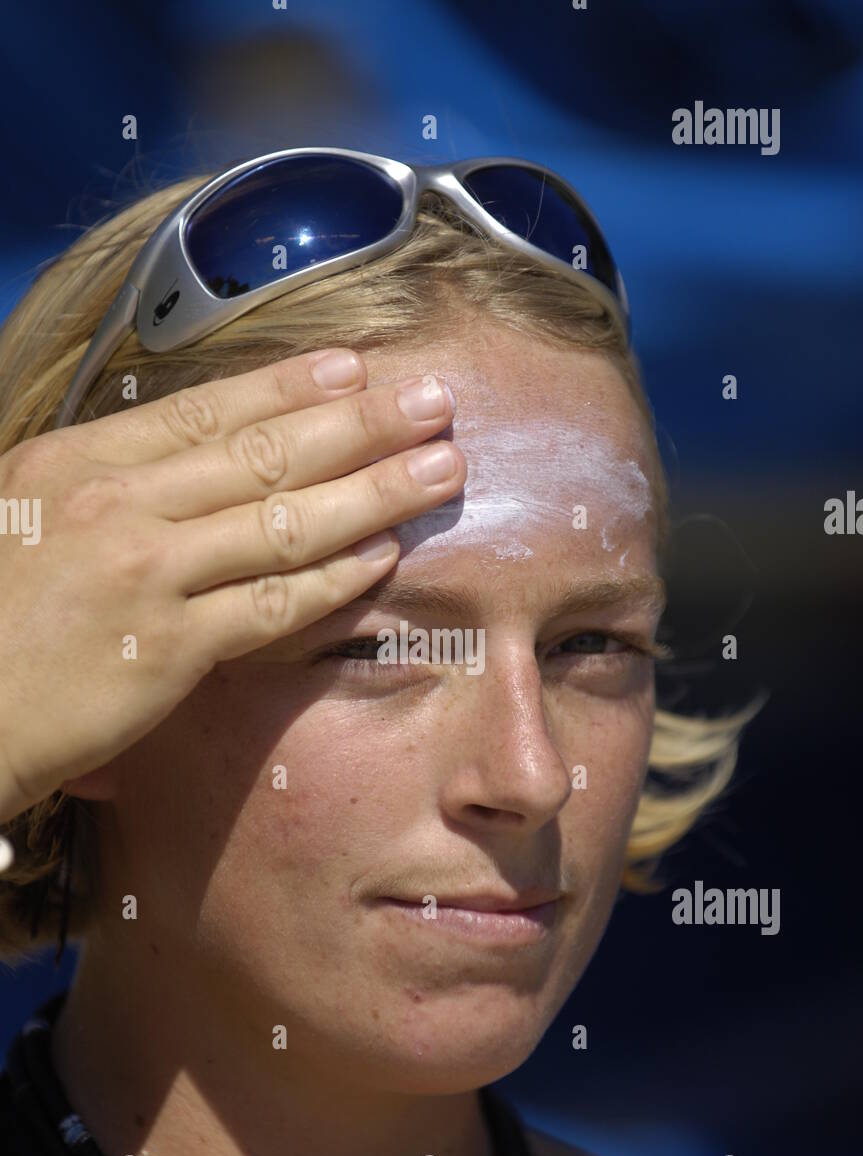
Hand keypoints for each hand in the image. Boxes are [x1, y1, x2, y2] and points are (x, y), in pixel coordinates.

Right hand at [0, 349, 463, 820]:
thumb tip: (195, 463)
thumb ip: (112, 484)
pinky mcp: (168, 649)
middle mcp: (118, 505)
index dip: (289, 386)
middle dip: (361, 425)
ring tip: (441, 470)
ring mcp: (146, 575)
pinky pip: (271, 607)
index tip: (355, 368)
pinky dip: (332, 582)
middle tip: (433, 400)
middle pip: (263, 454)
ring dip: (373, 493)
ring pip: (283, 522)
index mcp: (79, 461)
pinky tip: (382, 559)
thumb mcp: (30, 513)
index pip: (204, 412)